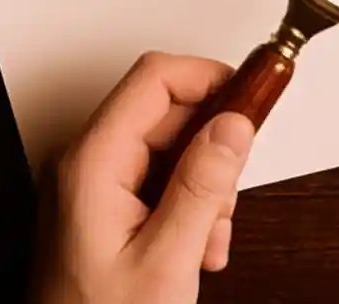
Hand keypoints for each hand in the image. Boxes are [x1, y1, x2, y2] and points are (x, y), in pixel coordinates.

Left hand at [32, 52, 254, 303]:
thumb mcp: (167, 260)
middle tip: (229, 194)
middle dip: (212, 149)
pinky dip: (187, 205)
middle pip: (167, 112)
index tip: (253, 96)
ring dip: (204, 186)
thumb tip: (234, 124)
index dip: (210, 78)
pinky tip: (193, 248)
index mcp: (91, 163)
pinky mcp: (101, 206)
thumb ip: (203, 186)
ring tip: (207, 238)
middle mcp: (85, 163)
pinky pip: (157, 180)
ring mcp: (91, 184)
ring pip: (169, 148)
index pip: (155, 79)